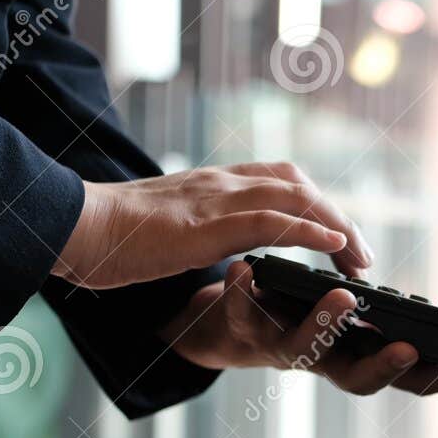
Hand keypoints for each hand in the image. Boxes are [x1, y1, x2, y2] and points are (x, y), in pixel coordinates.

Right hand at [53, 162, 372, 288]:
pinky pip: (270, 221)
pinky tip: (333, 247)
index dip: (316, 204)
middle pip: (297, 185)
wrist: (75, 228)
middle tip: (362, 254)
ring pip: (294, 198)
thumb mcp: (165, 227)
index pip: (278, 180)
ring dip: (336, 226)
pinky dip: (309, 230)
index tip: (340, 237)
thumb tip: (210, 247)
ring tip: (360, 257)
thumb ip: (195, 229)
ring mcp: (214, 200)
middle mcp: (220, 183)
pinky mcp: (206, 225)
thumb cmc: (110, 235)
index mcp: (211, 184)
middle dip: (337, 216)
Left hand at [160, 259, 437, 395]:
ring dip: (323, 324)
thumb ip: (385, 318)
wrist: (227, 325)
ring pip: (303, 349)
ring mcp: (283, 350)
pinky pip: (239, 313)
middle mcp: (325, 362)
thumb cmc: (301, 315)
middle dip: (386, 366)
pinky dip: (239, 292)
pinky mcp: (242, 327)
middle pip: (360, 380)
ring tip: (341, 295)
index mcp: (359, 358)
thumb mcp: (351, 319)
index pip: (412, 380)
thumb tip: (436, 312)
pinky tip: (242, 269)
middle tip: (409, 349)